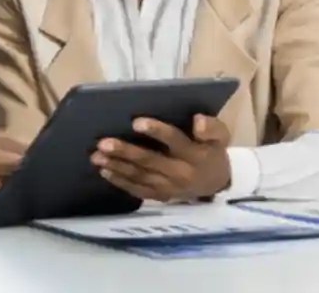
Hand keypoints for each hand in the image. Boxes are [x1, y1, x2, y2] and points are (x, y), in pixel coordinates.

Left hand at [91, 115, 231, 202]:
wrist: (216, 183)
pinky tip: (104, 170)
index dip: (157, 131)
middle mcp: (179, 173)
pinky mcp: (159, 196)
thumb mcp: (221, 136)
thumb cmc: (212, 151)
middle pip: (150, 161)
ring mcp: (168, 187)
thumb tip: (198, 121)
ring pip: (139, 176)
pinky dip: (120, 181)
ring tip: (96, 155)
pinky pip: (137, 190)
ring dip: (116, 166)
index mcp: (194, 154)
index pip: (175, 141)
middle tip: (103, 143)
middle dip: (125, 152)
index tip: (136, 122)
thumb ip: (212, 127)